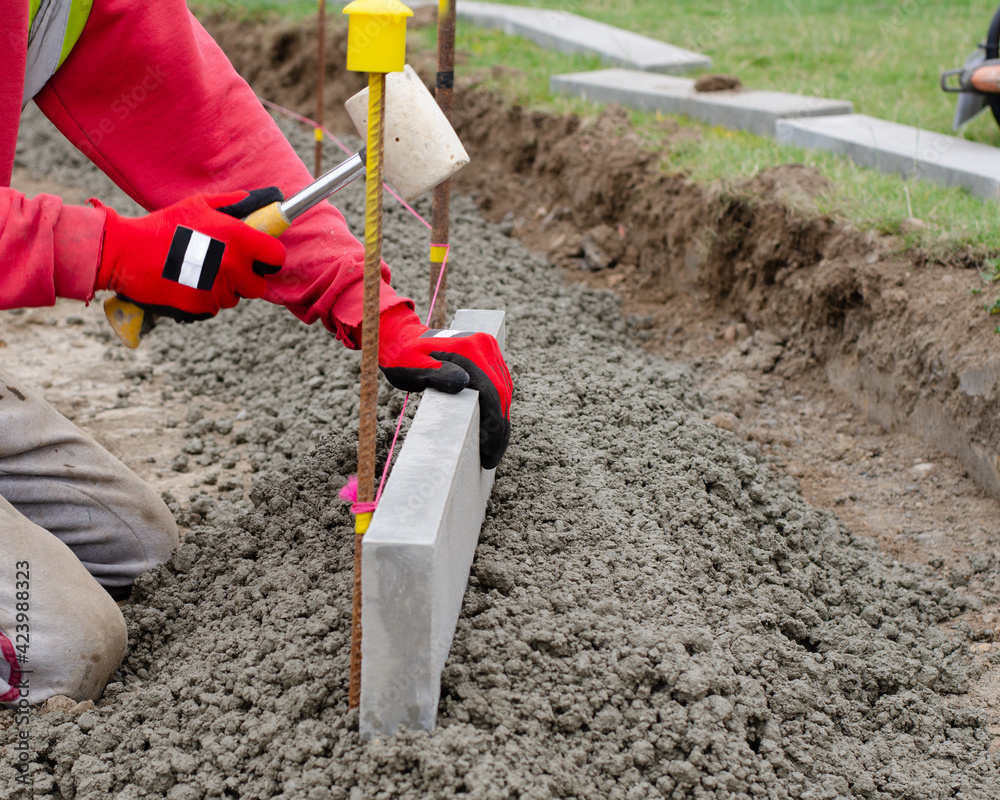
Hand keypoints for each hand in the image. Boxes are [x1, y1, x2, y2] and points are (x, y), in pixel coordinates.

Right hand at [93, 189, 285, 320]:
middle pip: (258, 286)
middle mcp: (233, 265)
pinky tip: (186, 284)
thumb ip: (231, 204)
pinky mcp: (202, 306)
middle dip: (246, 280)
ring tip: (198, 272)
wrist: (127, 253)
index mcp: (238, 238)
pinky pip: (213, 307)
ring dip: (223, 290)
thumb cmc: (164, 226)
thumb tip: (254, 199)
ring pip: (234, 298)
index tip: (260, 259)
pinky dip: (204, 300)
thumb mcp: (198, 206)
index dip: (269, 260)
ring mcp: (218, 288)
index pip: (276, 258)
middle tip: (226, 268)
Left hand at [378, 304, 511, 468]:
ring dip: (501, 418)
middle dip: (500, 428)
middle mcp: (484, 345)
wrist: (400, 337)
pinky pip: (500, 381)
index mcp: (469, 349)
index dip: (495, 427)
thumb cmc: (402, 358)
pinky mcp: (487, 351)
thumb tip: (464, 383)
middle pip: (503, 393)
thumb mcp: (413, 368)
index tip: (490, 454)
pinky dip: (498, 404)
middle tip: (492, 457)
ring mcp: (488, 347)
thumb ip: (436, 375)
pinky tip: (492, 423)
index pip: (492, 393)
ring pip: (505, 389)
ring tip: (492, 446)